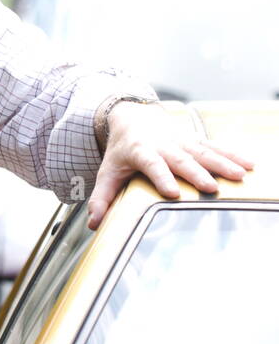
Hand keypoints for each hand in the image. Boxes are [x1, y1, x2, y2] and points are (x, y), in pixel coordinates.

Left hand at [87, 102, 254, 228]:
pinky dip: (233, 155)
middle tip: (210, 188)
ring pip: (203, 152)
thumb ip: (101, 198)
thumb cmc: (120, 152)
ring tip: (239, 176)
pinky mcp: (194, 140)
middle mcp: (163, 145)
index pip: (150, 164)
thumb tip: (94, 225)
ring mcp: (181, 141)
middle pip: (181, 159)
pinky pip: (215, 147)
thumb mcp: (107, 172)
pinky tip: (250, 165)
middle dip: (196, 173)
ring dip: (222, 163)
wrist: (132, 118)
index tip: (172, 192)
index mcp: (139, 151)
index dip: (161, 176)